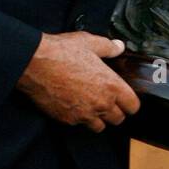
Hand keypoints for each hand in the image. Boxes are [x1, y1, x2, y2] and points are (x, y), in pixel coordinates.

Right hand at [15, 31, 140, 131]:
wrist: (35, 63)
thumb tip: (119, 47)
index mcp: (111, 86)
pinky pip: (79, 125)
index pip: (133, 106)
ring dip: (97, 118)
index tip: (123, 96)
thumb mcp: (88, 42)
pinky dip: (78, 118)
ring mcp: (84, 115)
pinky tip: (72, 103)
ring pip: (100, 126)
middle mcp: (101, 104)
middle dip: (114, 110)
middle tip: (105, 98)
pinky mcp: (68, 120)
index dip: (130, 101)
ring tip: (89, 104)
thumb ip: (108, 46)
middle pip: (118, 119)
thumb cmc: (62, 51)